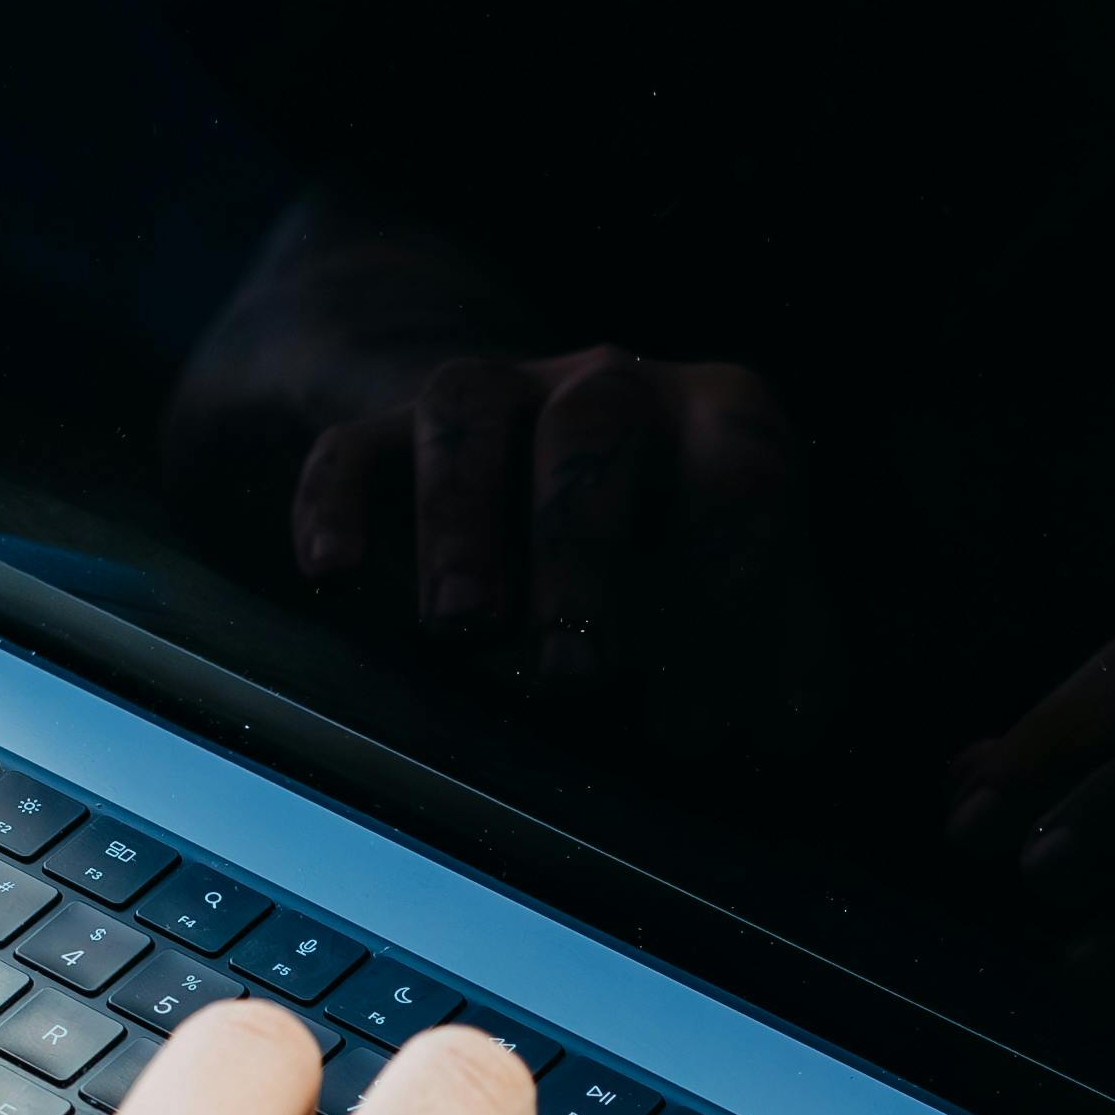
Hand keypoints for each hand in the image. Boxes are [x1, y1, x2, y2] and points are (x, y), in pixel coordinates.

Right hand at [159, 190, 822, 699]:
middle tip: (577, 682)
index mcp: (725, 425)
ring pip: (466, 406)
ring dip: (462, 521)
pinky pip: (349, 446)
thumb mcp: (747, 621)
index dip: (726, 601)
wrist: (549, 498)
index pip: (743, 479)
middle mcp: (614, 387)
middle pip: (598, 423)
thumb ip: (782, 671)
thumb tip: (780, 728)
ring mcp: (497, 396)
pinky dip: (333, 506)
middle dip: (587, 555)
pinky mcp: (388, 431)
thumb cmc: (672, 586)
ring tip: (463, 628)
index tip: (688, 722)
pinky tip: (333, 575)